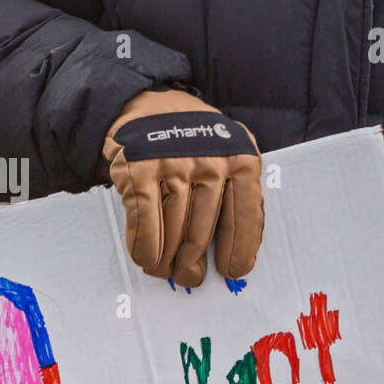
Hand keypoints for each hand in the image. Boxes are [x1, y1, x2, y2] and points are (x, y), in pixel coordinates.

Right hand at [103, 88, 263, 286]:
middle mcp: (209, 160)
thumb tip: (235, 253)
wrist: (149, 105)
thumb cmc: (194, 141)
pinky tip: (146, 258)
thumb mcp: (227, 156)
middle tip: (189, 277)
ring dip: (165, 260)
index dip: (239, 249)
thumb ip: (235, 195)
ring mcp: (172, 164)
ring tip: (165, 270)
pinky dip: (144, 246)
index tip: (232, 272)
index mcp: (241, 158)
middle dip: (193, 262)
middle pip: (202, 230)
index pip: (244, 214)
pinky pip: (144, 220)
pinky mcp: (139, 169)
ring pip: (171, 230)